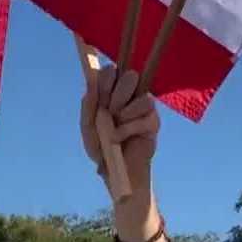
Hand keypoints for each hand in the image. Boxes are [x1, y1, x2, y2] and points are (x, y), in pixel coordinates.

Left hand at [79, 65, 159, 193]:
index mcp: (111, 92)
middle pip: (131, 76)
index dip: (106, 79)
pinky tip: (118, 138)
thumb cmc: (101, 148)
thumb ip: (88, 106)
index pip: (112, 70)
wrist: (113, 171)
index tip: (99, 95)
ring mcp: (144, 108)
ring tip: (115, 126)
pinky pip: (145, 118)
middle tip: (109, 110)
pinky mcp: (153, 123)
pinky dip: (127, 129)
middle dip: (117, 93)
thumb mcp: (87, 128)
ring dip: (125, 113)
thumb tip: (91, 84)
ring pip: (143, 97)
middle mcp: (130, 96)